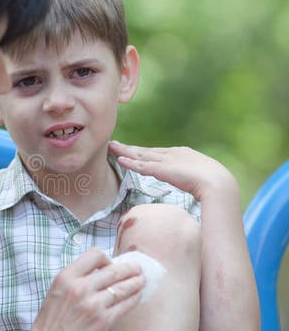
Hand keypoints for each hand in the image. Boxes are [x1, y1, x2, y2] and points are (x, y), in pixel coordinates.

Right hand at [25, 248, 144, 330]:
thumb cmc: (49, 326)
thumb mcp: (56, 293)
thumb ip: (75, 282)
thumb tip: (100, 275)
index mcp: (66, 278)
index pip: (94, 255)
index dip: (107, 259)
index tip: (111, 265)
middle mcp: (80, 288)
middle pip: (114, 270)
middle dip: (129, 268)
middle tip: (137, 268)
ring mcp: (93, 305)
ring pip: (123, 287)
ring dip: (136, 282)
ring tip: (142, 280)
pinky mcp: (104, 321)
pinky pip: (125, 305)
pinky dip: (134, 298)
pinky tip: (137, 296)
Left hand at [109, 141, 236, 201]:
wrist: (218, 183)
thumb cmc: (215, 184)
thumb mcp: (201, 178)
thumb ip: (193, 179)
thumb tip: (194, 187)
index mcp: (182, 154)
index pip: (158, 153)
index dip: (144, 152)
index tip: (133, 150)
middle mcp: (172, 154)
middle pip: (146, 151)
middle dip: (130, 148)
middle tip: (115, 144)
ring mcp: (167, 161)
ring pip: (140, 155)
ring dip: (125, 151)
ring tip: (112, 147)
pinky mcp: (162, 169)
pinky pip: (142, 166)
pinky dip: (130, 163)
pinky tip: (119, 159)